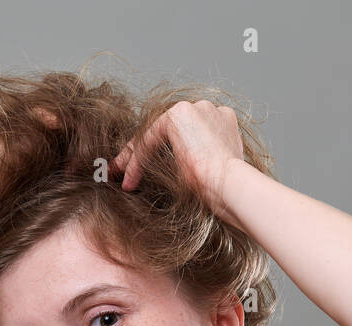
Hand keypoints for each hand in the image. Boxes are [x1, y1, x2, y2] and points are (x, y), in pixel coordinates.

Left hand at [109, 100, 245, 229]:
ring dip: (134, 158)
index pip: (181, 135)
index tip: (145, 173)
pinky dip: (137, 160)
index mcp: (221, 122)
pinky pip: (149, 137)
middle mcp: (209, 109)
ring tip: (120, 177)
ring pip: (154, 133)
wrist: (230, 188)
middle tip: (123, 174)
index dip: (160, 155)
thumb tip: (171, 172)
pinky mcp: (180, 113)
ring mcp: (195, 108)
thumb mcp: (205, 172)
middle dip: (141, 154)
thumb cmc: (222, 190)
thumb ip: (191, 162)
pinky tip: (130, 179)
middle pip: (164, 131)